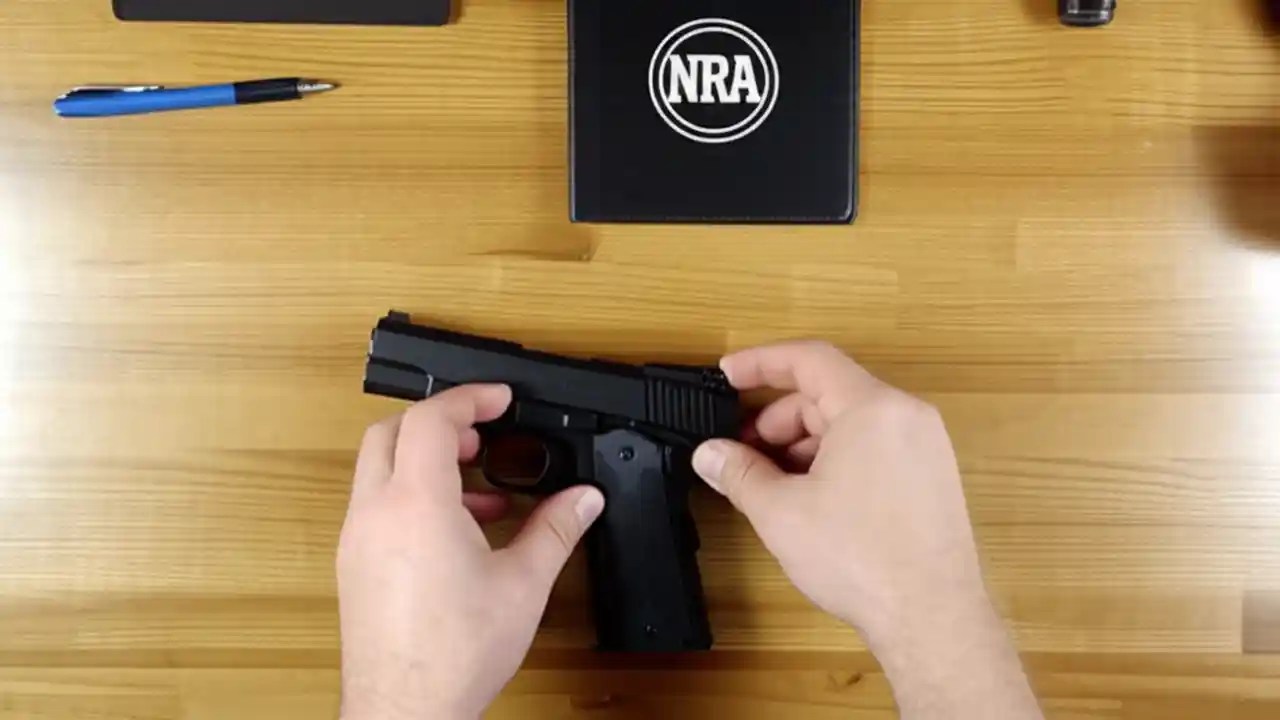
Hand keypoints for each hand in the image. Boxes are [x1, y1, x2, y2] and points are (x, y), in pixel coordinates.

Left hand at [337, 385, 605, 719]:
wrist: (404, 712)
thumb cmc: (452, 655)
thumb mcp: (522, 585)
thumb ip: (555, 529)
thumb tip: (583, 499)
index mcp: (416, 505)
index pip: (432, 419)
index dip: (469, 398)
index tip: (499, 400)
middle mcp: (375, 514)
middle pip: (391, 432)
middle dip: (438, 422)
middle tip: (483, 435)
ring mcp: (356, 540)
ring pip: (378, 469)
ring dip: (425, 461)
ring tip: (480, 489)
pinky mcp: (353, 565)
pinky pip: (376, 506)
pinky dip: (411, 496)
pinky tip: (457, 531)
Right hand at [692, 342, 1039, 718]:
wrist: (931, 617)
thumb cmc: (866, 561)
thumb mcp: (782, 512)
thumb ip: (739, 473)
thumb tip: (711, 454)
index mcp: (872, 408)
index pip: (809, 359)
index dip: (760, 362)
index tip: (727, 374)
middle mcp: (906, 416)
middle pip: (828, 392)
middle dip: (777, 417)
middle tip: (741, 450)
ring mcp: (924, 446)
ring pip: (851, 422)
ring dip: (804, 442)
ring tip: (771, 482)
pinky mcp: (931, 476)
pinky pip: (875, 446)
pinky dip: (836, 458)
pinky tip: (809, 497)